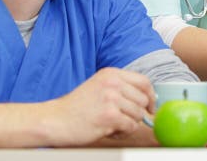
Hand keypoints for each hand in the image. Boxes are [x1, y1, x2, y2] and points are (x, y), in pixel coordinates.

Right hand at [40, 67, 155, 145]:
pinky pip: (131, 126)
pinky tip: (109, 130)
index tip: (150, 106)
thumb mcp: (99, 87)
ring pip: (139, 114)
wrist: (56, 120)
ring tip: (112, 124)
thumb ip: (121, 88)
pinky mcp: (110, 115)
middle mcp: (113, 82)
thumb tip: (147, 98)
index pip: (144, 81)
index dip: (151, 95)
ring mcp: (112, 98)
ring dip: (128, 124)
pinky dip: (123, 132)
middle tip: (123, 119)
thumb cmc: (77, 107)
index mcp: (111, 73)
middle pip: (143, 99)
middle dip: (137, 113)